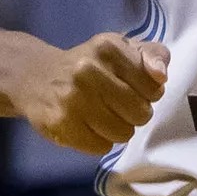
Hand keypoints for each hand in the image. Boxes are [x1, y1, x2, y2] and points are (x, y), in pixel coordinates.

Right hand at [18, 33, 168, 153]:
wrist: (35, 77)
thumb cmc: (88, 64)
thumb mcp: (121, 48)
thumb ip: (153, 54)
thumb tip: (161, 76)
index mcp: (108, 48)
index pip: (153, 87)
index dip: (148, 92)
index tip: (133, 87)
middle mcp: (89, 70)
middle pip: (140, 113)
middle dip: (134, 113)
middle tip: (116, 104)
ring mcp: (73, 99)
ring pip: (122, 133)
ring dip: (117, 129)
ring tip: (101, 115)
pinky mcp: (62, 124)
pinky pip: (101, 147)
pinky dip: (99, 141)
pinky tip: (86, 125)